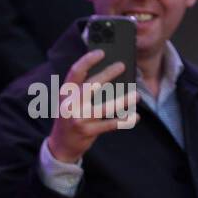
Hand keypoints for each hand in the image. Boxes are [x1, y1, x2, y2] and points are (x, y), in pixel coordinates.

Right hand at [45, 49, 138, 163]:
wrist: (60, 146)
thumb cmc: (71, 118)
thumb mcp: (71, 102)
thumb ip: (83, 91)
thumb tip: (110, 76)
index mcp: (65, 94)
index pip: (75, 73)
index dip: (87, 60)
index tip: (101, 52)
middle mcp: (70, 105)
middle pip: (91, 86)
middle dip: (108, 74)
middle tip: (122, 66)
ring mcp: (78, 119)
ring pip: (104, 107)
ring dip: (123, 101)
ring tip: (137, 95)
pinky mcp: (87, 132)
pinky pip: (109, 125)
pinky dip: (124, 121)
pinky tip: (135, 116)